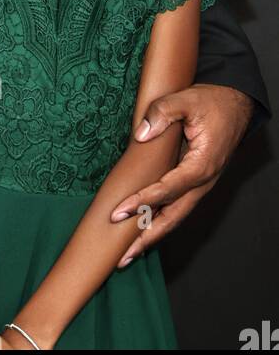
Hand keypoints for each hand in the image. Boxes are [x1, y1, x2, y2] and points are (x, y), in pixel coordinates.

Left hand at [110, 83, 252, 266]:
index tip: (119, 212)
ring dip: (152, 235)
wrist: (235, 106)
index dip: (142, 202)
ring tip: (127, 254)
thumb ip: (162, 112)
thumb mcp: (187, 99)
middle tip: (121, 255)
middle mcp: (203, 182)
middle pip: (173, 217)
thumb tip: (141, 134)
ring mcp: (200, 186)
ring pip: (175, 217)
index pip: (168, 190)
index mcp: (202, 165)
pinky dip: (160, 221)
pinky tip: (143, 230)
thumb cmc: (211, 103)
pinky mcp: (195, 183)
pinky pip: (177, 207)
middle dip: (147, 237)